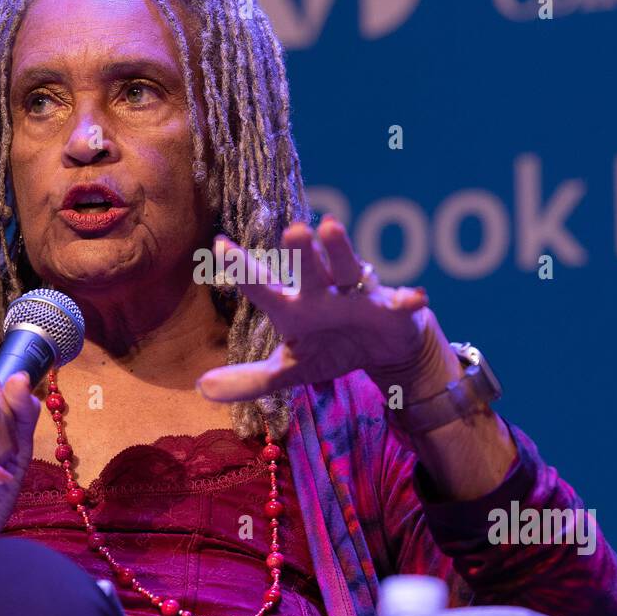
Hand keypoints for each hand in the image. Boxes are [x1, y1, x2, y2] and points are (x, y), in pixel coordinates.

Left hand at [195, 215, 455, 402]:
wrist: (382, 350)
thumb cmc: (330, 349)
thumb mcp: (290, 370)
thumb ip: (250, 379)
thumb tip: (202, 388)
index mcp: (294, 307)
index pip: (263, 286)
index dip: (242, 269)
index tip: (219, 246)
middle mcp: (322, 293)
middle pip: (308, 270)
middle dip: (300, 253)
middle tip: (291, 230)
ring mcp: (358, 295)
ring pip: (348, 269)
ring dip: (341, 251)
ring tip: (331, 227)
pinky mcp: (393, 307)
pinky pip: (401, 302)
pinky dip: (408, 299)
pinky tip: (414, 297)